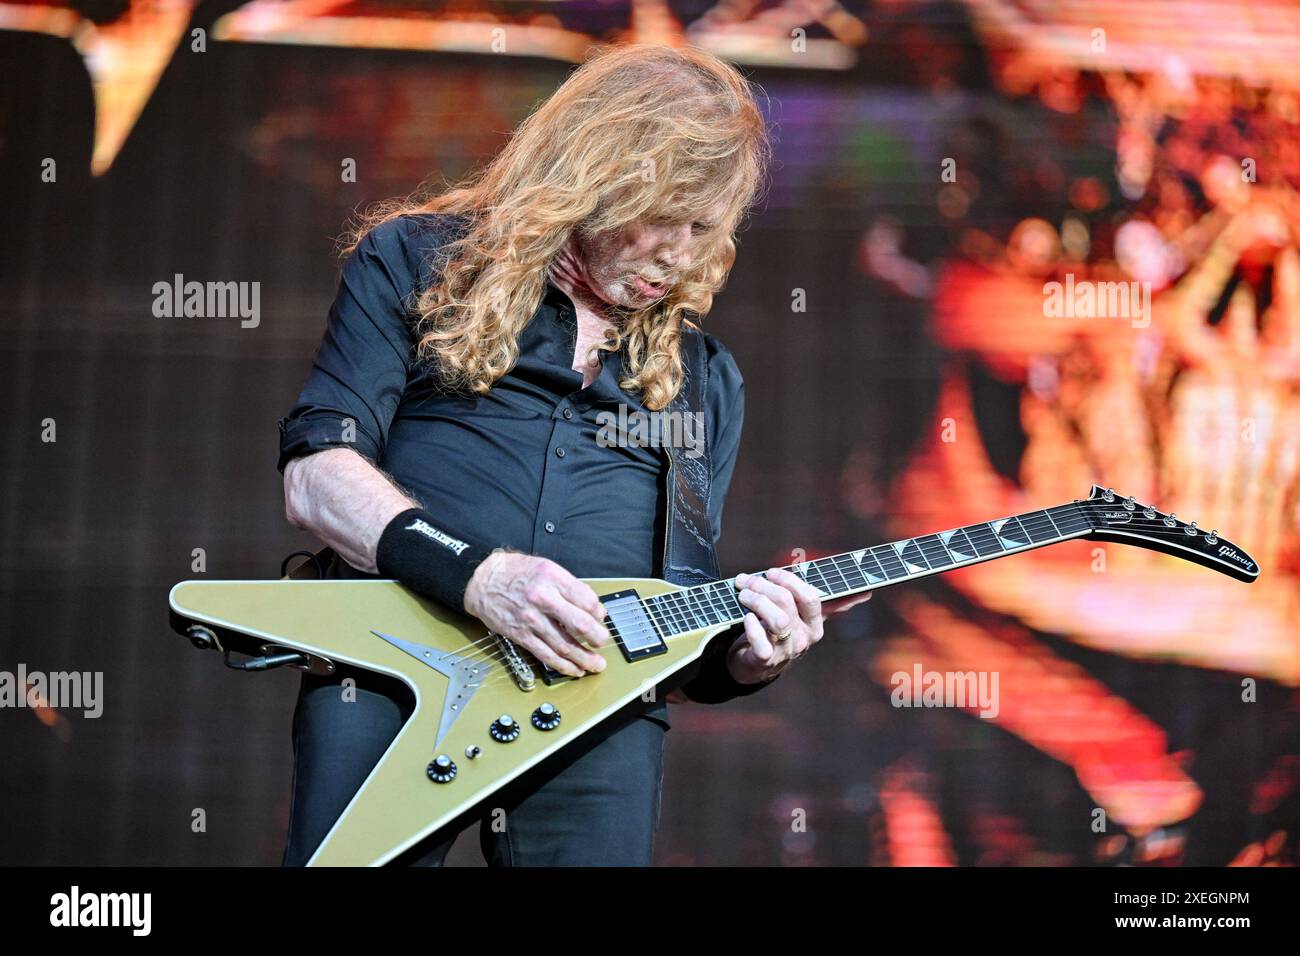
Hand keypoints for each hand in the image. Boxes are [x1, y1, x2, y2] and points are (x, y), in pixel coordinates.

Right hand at [463, 551, 609, 676]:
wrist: (483, 581)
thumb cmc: (515, 573)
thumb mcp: (547, 567)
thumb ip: (570, 586)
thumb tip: (592, 607)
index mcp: (552, 578)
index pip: (586, 600)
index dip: (599, 613)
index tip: (601, 618)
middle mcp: (543, 599)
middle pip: (579, 625)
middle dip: (597, 638)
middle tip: (603, 643)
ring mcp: (531, 620)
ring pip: (564, 645)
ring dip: (584, 658)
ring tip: (595, 664)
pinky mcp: (521, 635)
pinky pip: (546, 655)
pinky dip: (563, 665)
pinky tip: (574, 669)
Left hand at [726, 568, 872, 683]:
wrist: (757, 665)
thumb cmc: (781, 633)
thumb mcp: (805, 617)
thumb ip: (833, 604)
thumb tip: (867, 593)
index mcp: (814, 623)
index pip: (811, 597)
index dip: (790, 581)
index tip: (772, 572)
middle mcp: (804, 637)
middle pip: (787, 603)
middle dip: (763, 586)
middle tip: (746, 581)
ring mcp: (786, 650)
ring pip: (777, 621)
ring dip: (756, 602)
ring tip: (743, 595)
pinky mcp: (766, 661)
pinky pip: (761, 644)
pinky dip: (752, 627)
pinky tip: (745, 618)